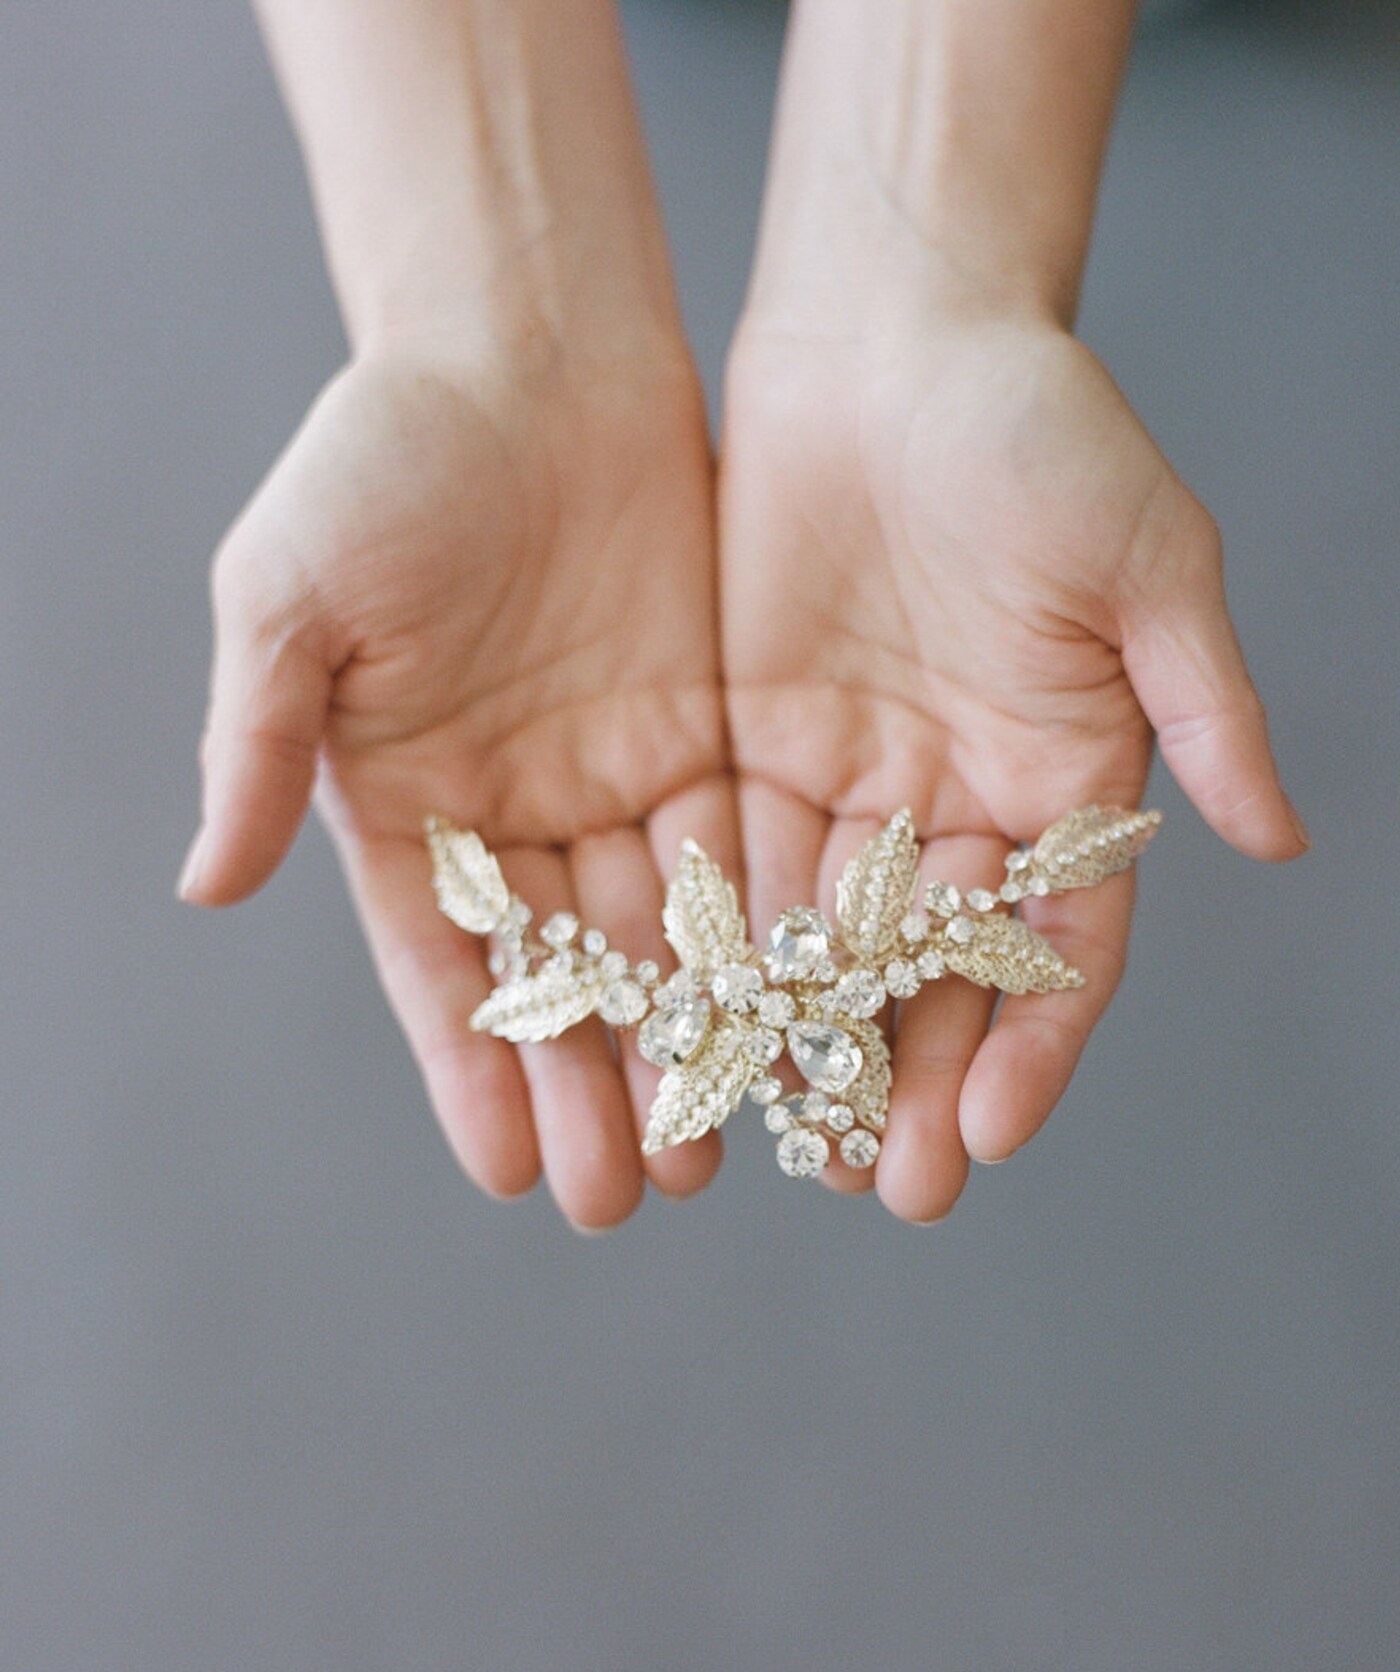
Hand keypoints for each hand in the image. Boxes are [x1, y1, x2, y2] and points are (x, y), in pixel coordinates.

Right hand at [182, 339, 734, 1228]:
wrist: (527, 345)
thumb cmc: (386, 457)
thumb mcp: (292, 594)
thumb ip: (257, 740)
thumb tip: (204, 885)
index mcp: (406, 806)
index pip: (445, 967)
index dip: (475, 1068)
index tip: (510, 1171)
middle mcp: (513, 819)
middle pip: (564, 982)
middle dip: (597, 1090)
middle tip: (640, 1196)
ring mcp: (613, 786)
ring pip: (661, 946)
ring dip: (688, 1046)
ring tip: (723, 1147)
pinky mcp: (705, 740)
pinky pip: (738, 860)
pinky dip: (761, 944)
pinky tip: (793, 1023)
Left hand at [720, 309, 1307, 1222]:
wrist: (891, 326)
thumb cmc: (1041, 425)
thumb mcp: (1146, 558)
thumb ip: (1203, 705)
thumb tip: (1283, 842)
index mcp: (1065, 781)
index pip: (1054, 947)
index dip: (1028, 1044)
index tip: (988, 1136)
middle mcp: (961, 808)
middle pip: (936, 976)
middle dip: (910, 1080)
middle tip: (879, 1188)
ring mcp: (855, 786)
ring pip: (826, 948)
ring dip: (803, 1047)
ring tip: (773, 1147)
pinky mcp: (754, 749)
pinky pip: (733, 871)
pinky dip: (712, 955)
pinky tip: (686, 1033)